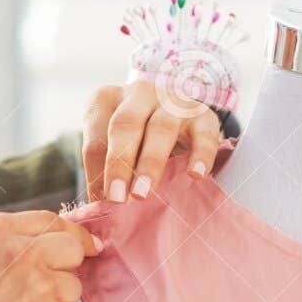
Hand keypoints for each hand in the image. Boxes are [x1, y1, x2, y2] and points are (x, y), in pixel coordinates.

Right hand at [0, 210, 103, 301]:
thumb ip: (12, 241)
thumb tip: (63, 238)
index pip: (50, 220)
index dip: (72, 234)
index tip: (86, 245)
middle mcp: (20, 250)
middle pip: (72, 247)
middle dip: (69, 265)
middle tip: (49, 285)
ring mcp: (38, 283)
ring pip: (73, 284)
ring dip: (57, 300)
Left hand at [81, 79, 221, 202]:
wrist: (176, 114)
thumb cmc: (136, 137)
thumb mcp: (114, 145)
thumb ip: (104, 170)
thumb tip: (100, 208)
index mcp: (107, 99)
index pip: (97, 133)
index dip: (97, 168)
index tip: (103, 198)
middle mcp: (139, 93)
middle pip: (126, 124)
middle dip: (120, 162)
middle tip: (118, 197)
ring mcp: (172, 101)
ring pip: (161, 128)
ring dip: (150, 163)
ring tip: (143, 194)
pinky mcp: (202, 114)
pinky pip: (204, 134)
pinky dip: (200, 155)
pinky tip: (195, 175)